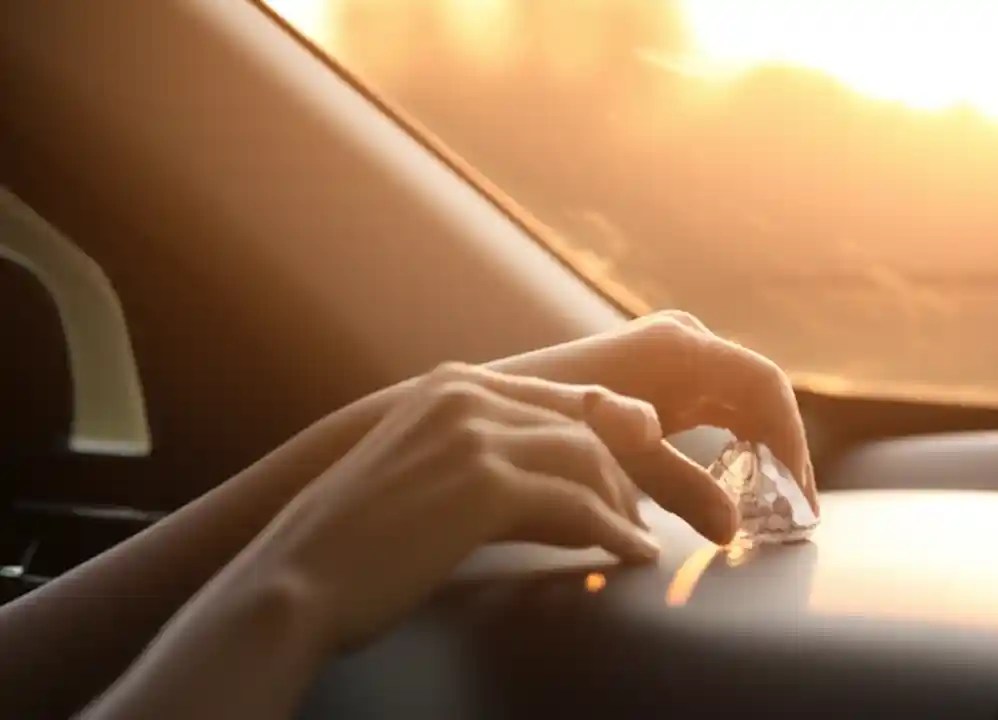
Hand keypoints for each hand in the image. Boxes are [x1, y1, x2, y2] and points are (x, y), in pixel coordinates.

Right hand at [228, 362, 664, 650]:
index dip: (605, 434)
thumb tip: (554, 492)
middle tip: (638, 518)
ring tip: (636, 540)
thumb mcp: (420, 476)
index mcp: (448, 386)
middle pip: (580, 424)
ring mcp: (474, 434)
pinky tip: (631, 555)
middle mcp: (464, 394)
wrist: (298, 579)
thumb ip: (480, 463)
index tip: (633, 471)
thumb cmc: (354, 544)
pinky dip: (614, 532)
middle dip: (620, 473)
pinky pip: (578, 504)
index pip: (556, 398)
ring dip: (621, 504)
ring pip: (586, 459)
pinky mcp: (485, 484)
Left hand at [490, 310, 817, 535]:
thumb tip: (732, 531)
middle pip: (760, 392)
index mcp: (680, 346)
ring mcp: (675, 351)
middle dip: (783, 450)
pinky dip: (738, 442)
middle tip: (799, 512)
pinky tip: (743, 484)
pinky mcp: (664, 374)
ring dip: (763, 448)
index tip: (798, 498)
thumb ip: (678, 489)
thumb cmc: (549, 429)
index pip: (765, 386)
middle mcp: (684, 337)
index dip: (790, 442)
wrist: (493, 407)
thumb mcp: (616, 460)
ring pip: (742, 400)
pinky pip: (720, 405)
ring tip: (780, 506)